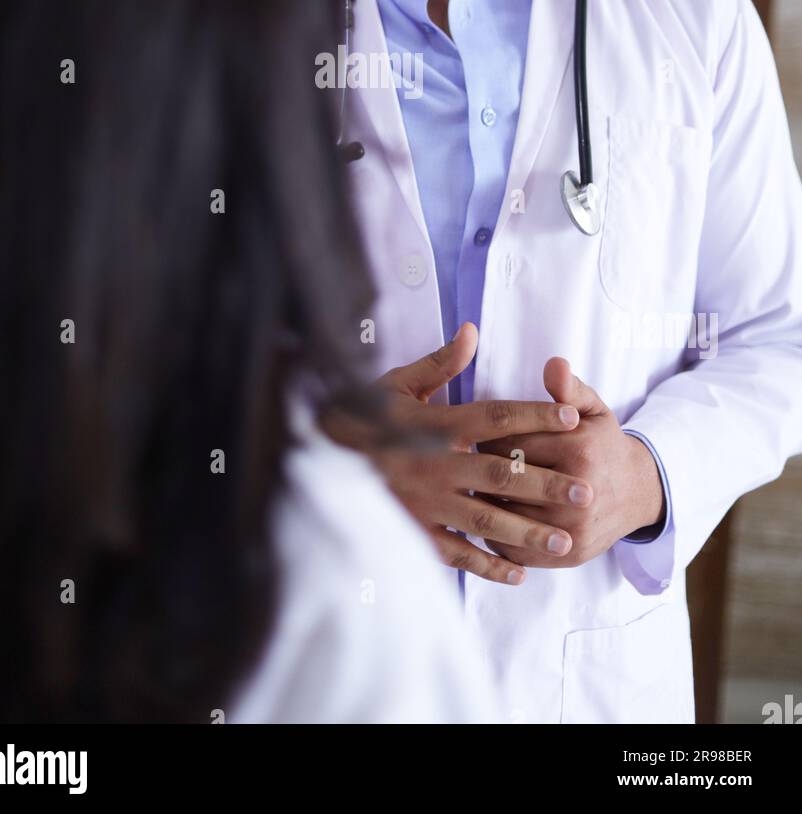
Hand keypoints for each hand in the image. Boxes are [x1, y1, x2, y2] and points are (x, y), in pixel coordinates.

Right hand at [322, 324, 586, 585]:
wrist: (318, 457)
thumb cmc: (363, 416)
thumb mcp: (397, 383)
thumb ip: (440, 363)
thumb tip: (472, 330)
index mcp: (437, 424)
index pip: (496, 417)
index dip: (535, 416)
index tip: (572, 417)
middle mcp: (437, 464)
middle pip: (501, 475)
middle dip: (546, 483)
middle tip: (586, 491)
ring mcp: (427, 503)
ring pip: (486, 520)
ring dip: (528, 531)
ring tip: (564, 540)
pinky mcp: (414, 532)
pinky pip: (457, 554)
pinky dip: (488, 566)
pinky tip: (519, 574)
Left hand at [476, 357, 665, 567]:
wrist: (636, 493)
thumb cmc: (603, 444)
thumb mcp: (593, 409)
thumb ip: (568, 388)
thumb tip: (553, 364)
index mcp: (578, 449)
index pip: (510, 440)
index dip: (487, 437)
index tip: (478, 434)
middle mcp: (577, 491)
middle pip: (505, 479)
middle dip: (481, 471)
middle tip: (470, 464)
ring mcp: (573, 528)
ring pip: (506, 516)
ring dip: (483, 504)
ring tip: (475, 489)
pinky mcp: (567, 554)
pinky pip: (514, 548)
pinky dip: (495, 535)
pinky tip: (488, 519)